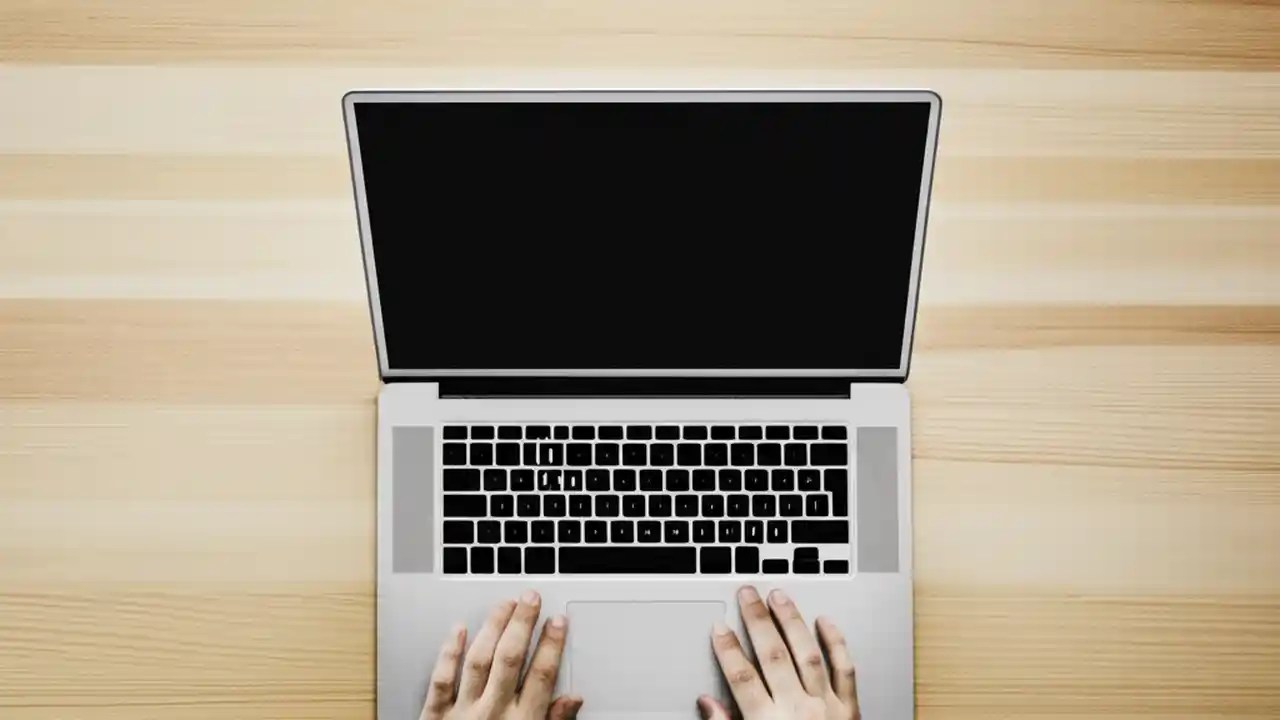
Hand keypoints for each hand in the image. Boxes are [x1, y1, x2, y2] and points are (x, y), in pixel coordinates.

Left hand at [421, 590, 582, 719]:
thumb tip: (573, 700)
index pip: (541, 675)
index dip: (552, 644)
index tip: (558, 621)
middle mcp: (492, 714)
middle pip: (511, 658)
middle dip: (523, 624)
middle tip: (531, 598)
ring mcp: (462, 713)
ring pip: (479, 660)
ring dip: (493, 628)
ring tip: (504, 605)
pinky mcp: (435, 717)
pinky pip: (441, 680)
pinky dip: (449, 652)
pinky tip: (457, 629)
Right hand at [701, 586, 858, 719]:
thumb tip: (708, 705)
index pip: (741, 676)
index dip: (727, 648)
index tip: (718, 627)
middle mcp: (796, 711)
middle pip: (771, 655)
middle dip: (756, 620)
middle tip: (746, 595)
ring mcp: (825, 707)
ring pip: (805, 653)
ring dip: (791, 621)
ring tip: (778, 597)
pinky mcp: (849, 710)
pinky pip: (844, 669)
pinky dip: (836, 643)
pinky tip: (825, 621)